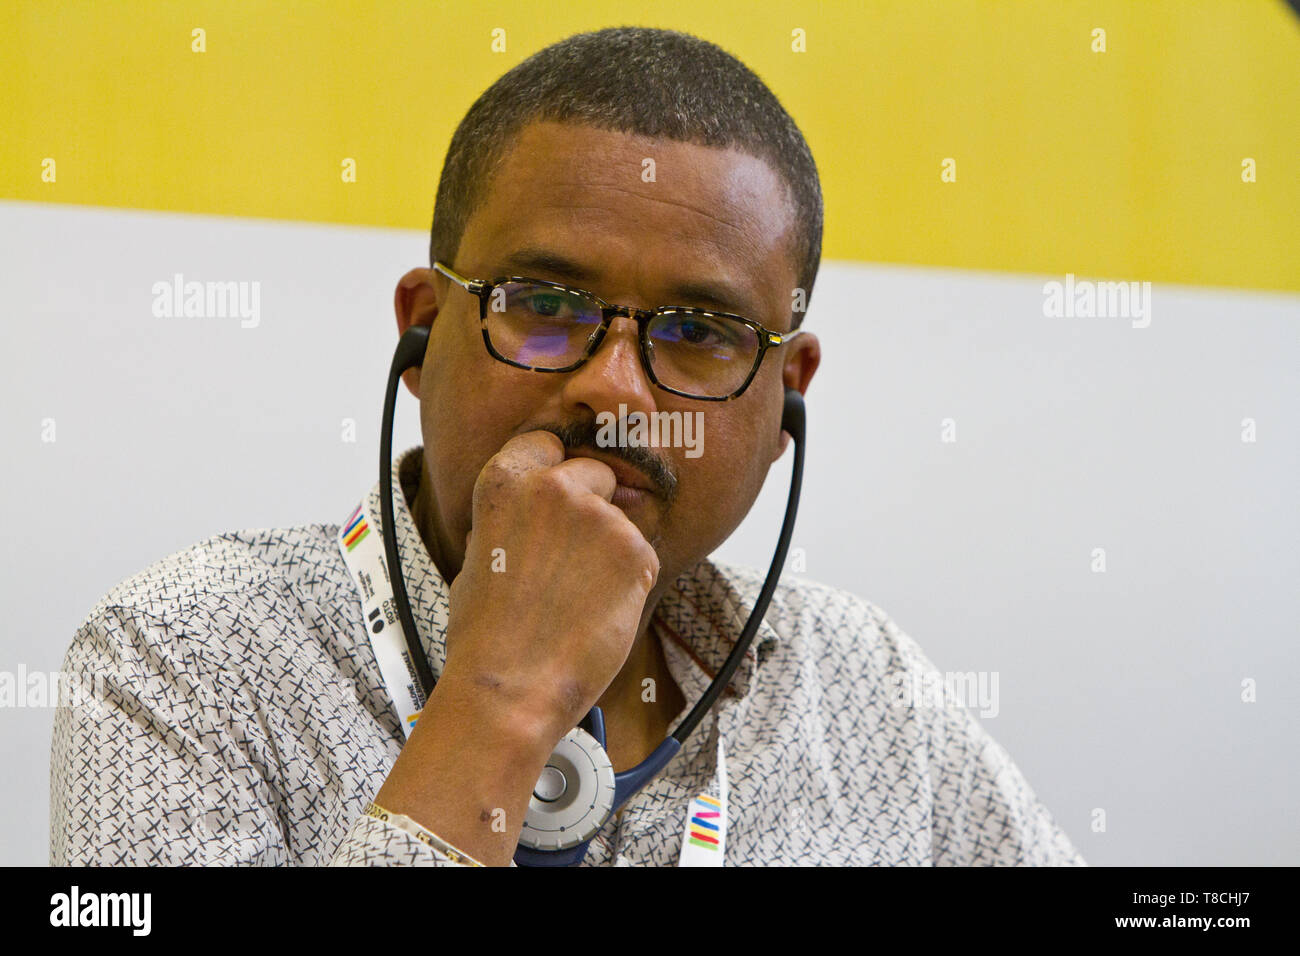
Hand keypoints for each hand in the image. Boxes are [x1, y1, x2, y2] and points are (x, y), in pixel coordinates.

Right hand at [443, 430, 660, 743]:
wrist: (509, 686)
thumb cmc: (485, 632)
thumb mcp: (479, 551)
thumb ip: (515, 516)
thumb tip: (542, 509)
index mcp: (505, 479)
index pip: (547, 442)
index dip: (556, 468)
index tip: (558, 492)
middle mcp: (555, 486)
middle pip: (595, 471)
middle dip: (591, 503)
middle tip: (570, 557)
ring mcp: (600, 517)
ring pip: (621, 518)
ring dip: (609, 548)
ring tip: (576, 598)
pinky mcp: (636, 551)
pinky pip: (642, 555)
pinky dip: (629, 581)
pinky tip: (597, 612)